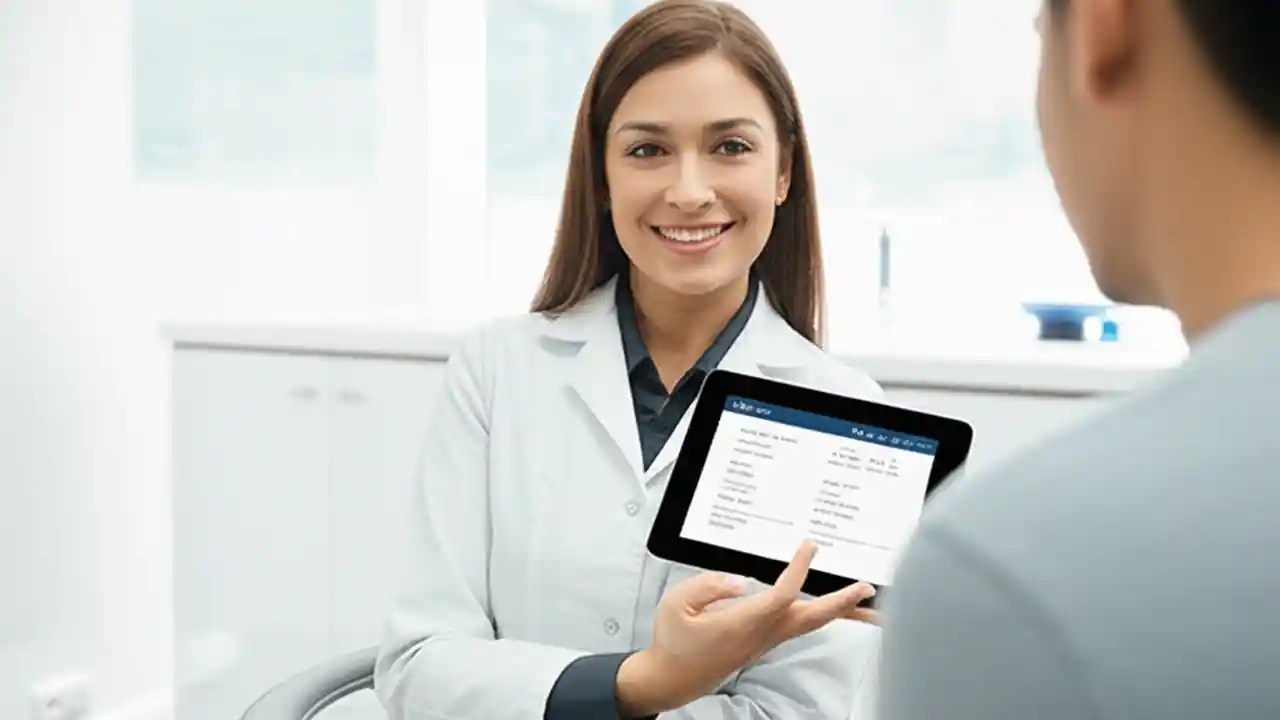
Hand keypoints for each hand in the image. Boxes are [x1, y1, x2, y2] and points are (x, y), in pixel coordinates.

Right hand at [616, 541, 876, 716]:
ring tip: (867, 602)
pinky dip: (821, 614)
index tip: (810, 546)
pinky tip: (831, 608)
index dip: (799, 569)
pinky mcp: (763, 642)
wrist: (672, 678)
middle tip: (867, 588)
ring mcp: (765, 640)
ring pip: (810, 624)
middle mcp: (761, 633)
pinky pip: (800, 626)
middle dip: (842, 602)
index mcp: (742, 622)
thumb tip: (739, 579)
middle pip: (812, 617)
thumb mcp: (675, 605)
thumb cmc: (673, 640)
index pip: (781, 594)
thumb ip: (706, 586)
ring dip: (840, 611)